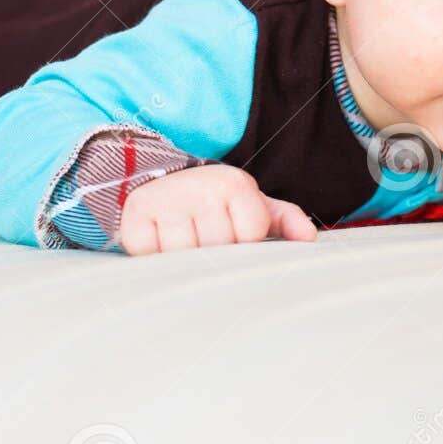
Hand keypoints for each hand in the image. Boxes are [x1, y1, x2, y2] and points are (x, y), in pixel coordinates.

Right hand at [119, 164, 317, 255]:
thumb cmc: (217, 203)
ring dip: (186, 261)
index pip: (250, 236)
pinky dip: (156, 260)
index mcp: (234, 184)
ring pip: (184, 257)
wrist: (162, 182)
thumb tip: (309, 237)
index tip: (235, 234)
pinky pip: (150, 257)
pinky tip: (162, 244)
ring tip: (187, 243)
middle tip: (209, 242)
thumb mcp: (252, 205)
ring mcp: (165, 201)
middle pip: (218, 249)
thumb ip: (284, 219)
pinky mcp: (134, 218)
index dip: (245, 245)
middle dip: (216, 255)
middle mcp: (199, 188)